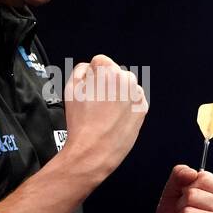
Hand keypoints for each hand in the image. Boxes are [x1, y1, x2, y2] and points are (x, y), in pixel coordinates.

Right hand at [59, 54, 146, 181]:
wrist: (94, 151)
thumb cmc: (81, 122)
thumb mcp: (70, 89)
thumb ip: (80, 70)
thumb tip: (90, 69)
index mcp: (108, 71)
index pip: (100, 61)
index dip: (91, 74)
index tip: (88, 87)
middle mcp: (126, 80)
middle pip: (115, 72)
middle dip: (105, 82)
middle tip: (95, 101)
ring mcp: (137, 95)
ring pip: (126, 86)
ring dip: (117, 92)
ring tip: (104, 111)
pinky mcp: (143, 109)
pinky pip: (134, 100)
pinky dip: (126, 105)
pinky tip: (114, 117)